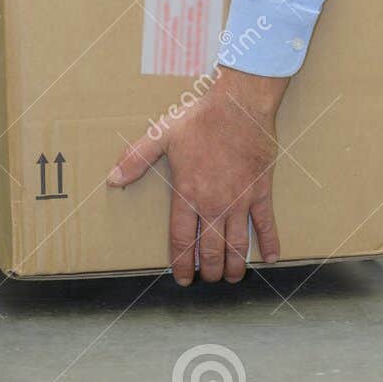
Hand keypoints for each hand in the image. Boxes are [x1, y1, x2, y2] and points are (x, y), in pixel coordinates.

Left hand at [107, 66, 287, 284]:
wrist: (240, 103)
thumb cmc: (201, 117)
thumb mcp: (162, 134)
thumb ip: (137, 158)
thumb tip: (113, 179)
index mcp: (188, 193)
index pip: (183, 241)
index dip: (182, 264)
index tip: (183, 278)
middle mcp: (214, 204)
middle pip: (212, 250)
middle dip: (209, 270)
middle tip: (208, 279)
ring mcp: (240, 199)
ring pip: (237, 244)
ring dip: (235, 266)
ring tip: (232, 278)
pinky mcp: (261, 190)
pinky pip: (266, 223)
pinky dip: (269, 243)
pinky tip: (270, 259)